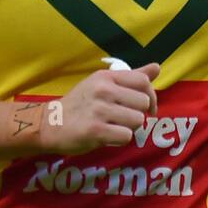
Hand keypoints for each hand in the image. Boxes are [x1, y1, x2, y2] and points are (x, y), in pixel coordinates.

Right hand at [39, 63, 159, 154]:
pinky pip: (126, 136)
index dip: (151, 96)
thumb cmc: (80, 104)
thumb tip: (157, 67)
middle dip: (139, 114)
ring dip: (130, 128)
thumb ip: (131, 77)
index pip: (143, 81)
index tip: (147, 107)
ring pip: (137, 121)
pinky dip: (120, 139)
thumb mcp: (102, 83)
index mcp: (106, 77)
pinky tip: (108, 136)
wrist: (49, 123)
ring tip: (115, 127)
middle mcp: (103, 90)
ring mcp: (99, 110)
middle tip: (125, 119)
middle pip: (143, 103)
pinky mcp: (95, 130)